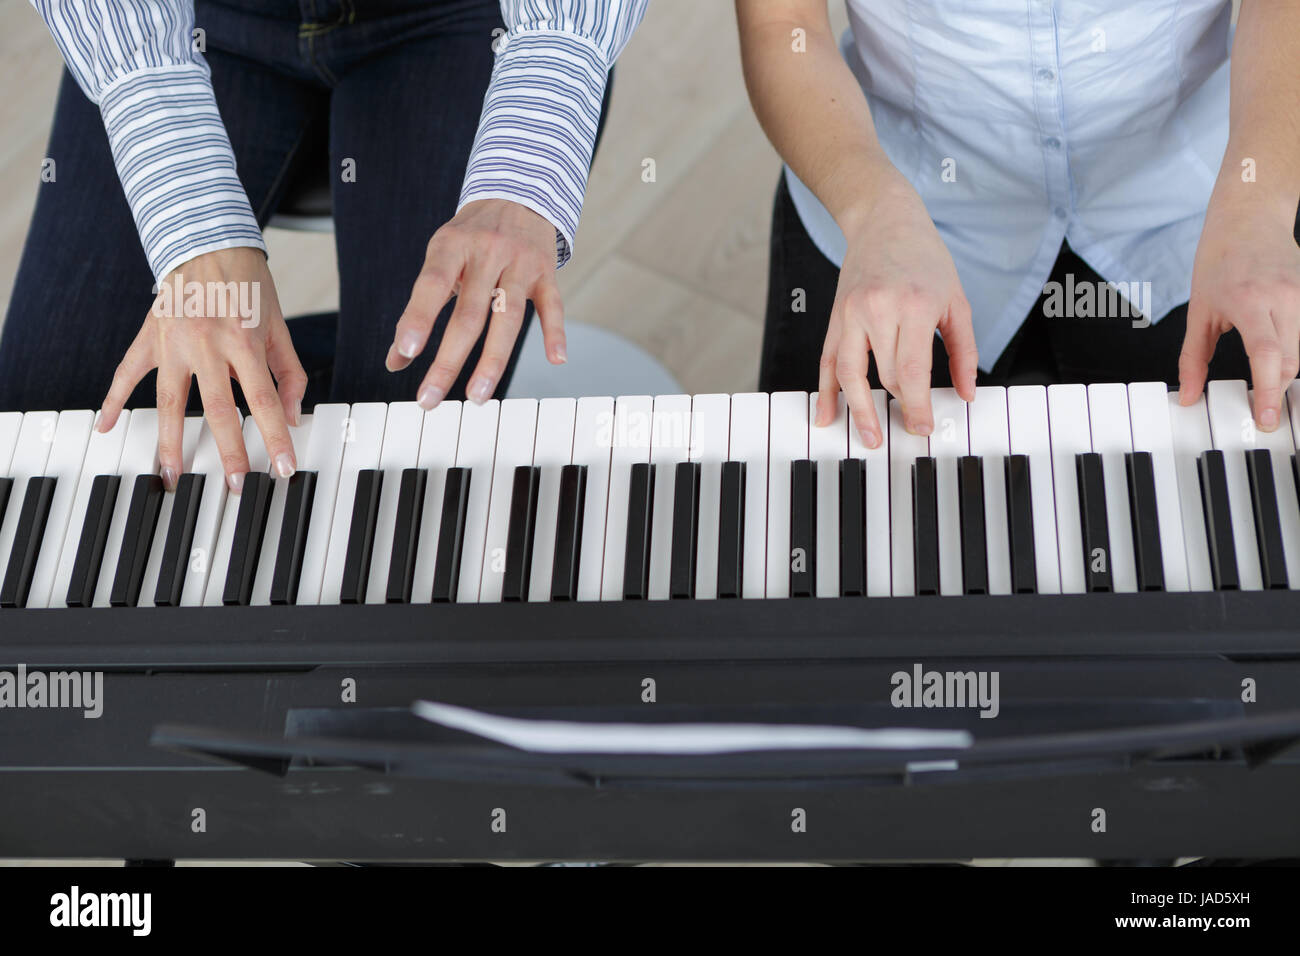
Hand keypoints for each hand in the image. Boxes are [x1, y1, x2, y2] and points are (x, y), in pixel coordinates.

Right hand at [98, 247, 305, 491]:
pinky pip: (127, 371)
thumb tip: (292, 417)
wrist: (207, 240)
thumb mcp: (279, 325)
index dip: (277, 436)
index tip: (285, 468)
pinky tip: (105, 425)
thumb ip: (289, 373)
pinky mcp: (150, 336)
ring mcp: (173, 341)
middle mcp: (207, 343)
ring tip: (172, 475)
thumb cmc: (249, 286)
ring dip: (169, 441)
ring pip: (170, 400)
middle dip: (229, 451)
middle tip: (235, 486)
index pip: (264, 399)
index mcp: (244, 340)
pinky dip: (113, 398)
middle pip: (217, 408)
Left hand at [386, 199, 565, 407]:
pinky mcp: (547, 272)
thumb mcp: (439, 259)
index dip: (418, 318)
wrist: (518, 193)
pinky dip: (555, 333)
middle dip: (448, 361)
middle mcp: (488, 253)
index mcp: (452, 246)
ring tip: (476, 397)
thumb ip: (419, 309)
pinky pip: (553, 306)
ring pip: (509, 318)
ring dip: (492, 362)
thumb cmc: (470, 238)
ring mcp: (521, 263)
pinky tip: (556, 360)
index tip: (405, 353)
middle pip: (469, 315)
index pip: (433, 285)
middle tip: (429, 399)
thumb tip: (396, 360)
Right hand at [818, 176, 977, 446]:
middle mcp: (878, 309)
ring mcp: (851, 313)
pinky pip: (826, 361)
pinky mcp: (835, 317)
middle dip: (897, 407)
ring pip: (849, 375)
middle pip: (883, 376)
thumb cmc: (926, 259)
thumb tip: (966, 394)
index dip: (917, 406)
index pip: (910, 370)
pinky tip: (827, 416)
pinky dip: (826, 392)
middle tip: (908, 430)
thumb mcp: (957, 300)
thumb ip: (964, 351)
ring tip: (868, 438)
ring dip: (857, 411)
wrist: (885, 220)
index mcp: (914, 305)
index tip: (923, 428)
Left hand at [1181, 195, 1299, 429]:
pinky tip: (1279, 357)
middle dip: (1277, 389)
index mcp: (1250, 301)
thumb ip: (1192, 358)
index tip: (1266, 417)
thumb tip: (1188, 396)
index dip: (1269, 390)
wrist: (1249, 219)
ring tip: (1267, 383)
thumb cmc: (1219, 261)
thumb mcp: (1198, 311)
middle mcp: (1284, 296)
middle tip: (1263, 413)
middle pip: (1291, 359)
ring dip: (1286, 371)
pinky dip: (1294, 351)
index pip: (1267, 355)